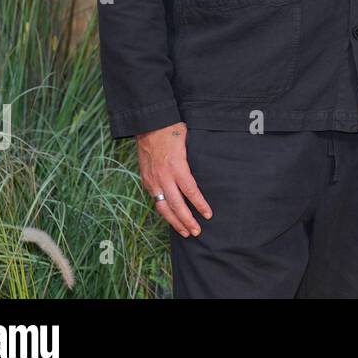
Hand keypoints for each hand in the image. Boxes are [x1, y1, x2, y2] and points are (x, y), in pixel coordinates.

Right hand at [136, 121, 211, 237]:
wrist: (149, 125)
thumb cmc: (173, 131)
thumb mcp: (189, 142)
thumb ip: (196, 160)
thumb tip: (211, 172)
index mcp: (177, 166)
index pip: (190, 191)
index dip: (200, 205)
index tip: (208, 215)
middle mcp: (163, 176)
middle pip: (176, 205)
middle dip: (187, 220)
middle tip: (197, 232)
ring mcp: (153, 180)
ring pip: (163, 207)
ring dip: (174, 222)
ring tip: (185, 232)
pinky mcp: (146, 181)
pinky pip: (156, 201)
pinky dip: (165, 212)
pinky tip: (172, 218)